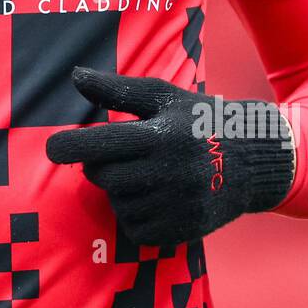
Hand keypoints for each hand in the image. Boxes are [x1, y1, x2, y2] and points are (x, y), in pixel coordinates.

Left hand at [45, 68, 294, 246]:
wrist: (256, 159)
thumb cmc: (200, 121)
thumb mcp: (163, 97)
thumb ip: (116, 90)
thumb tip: (75, 76)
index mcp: (161, 135)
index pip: (100, 145)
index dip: (68, 147)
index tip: (52, 148)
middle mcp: (170, 172)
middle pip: (104, 177)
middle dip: (101, 165)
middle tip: (118, 155)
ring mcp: (179, 204)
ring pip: (119, 204)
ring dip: (120, 190)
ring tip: (142, 173)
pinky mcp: (185, 229)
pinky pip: (138, 230)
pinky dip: (135, 215)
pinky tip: (152, 196)